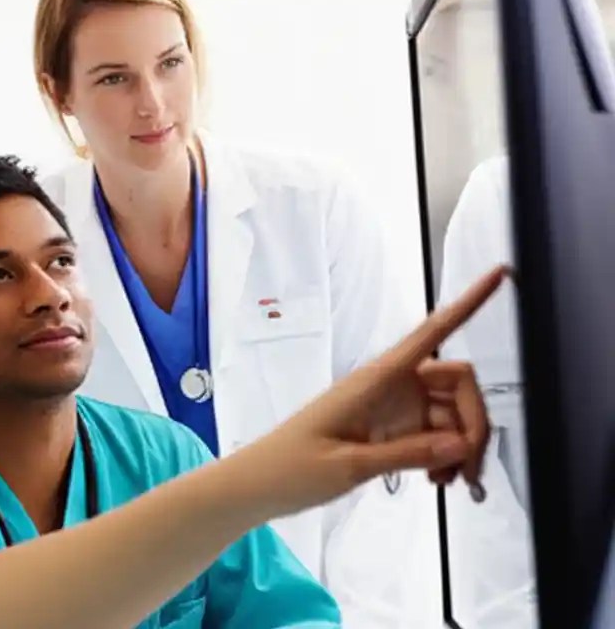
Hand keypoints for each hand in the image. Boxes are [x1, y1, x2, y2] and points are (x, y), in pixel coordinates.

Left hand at [247, 265, 508, 516]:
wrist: (261, 485)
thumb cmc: (293, 467)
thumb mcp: (349, 464)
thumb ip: (407, 454)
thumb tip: (462, 444)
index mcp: (376, 378)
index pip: (434, 331)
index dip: (468, 303)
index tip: (499, 274)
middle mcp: (390, 385)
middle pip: (458, 384)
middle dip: (474, 424)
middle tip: (468, 472)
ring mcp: (393, 407)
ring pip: (451, 414)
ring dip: (461, 447)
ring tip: (447, 483)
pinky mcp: (391, 429)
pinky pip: (436, 434)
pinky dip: (445, 456)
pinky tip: (436, 480)